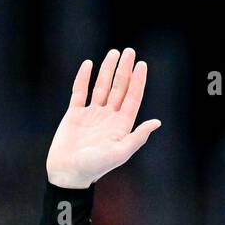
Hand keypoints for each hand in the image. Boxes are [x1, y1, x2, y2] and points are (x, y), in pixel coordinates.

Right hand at [46, 48, 161, 188]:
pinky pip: (80, 92)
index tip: (142, 64)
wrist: (68, 173)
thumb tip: (156, 122)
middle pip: (119, 88)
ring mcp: (92, 114)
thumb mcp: (120, 152)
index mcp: (121, 125)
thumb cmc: (96, 167)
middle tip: (129, 51)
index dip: (138, 81)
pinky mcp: (74, 114)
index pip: (132, 98)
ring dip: (108, 70)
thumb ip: (138, 137)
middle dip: (124, 70)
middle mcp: (108, 117)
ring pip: (102, 87)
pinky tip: (89, 64)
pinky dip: (83, 78)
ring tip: (114, 53)